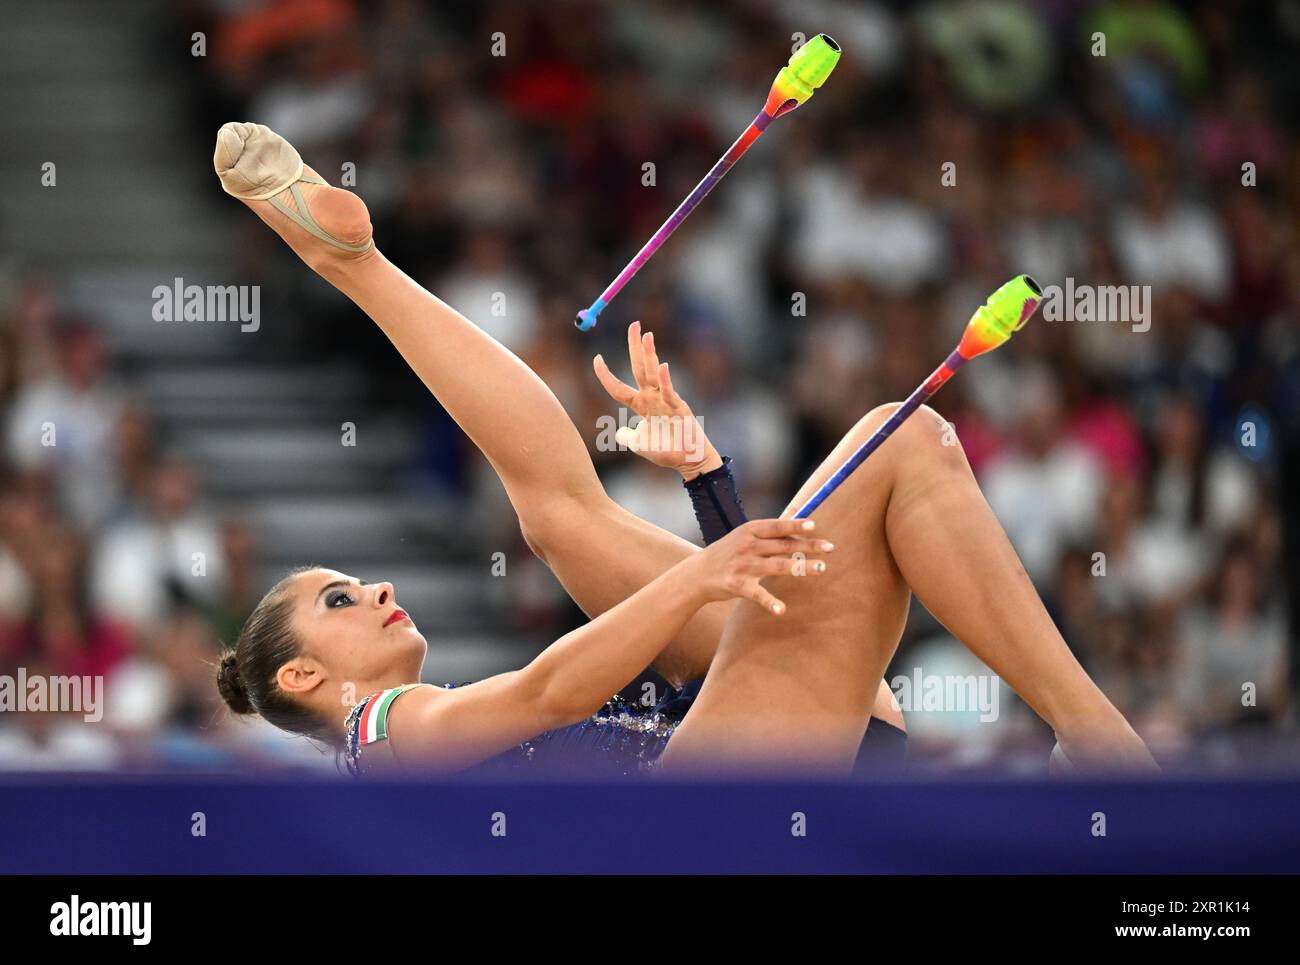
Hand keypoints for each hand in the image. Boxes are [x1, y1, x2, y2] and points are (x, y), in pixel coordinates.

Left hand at [593, 321, 721, 477]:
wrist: (687, 460)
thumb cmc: (665, 451)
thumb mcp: (638, 444)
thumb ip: (626, 436)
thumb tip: (617, 431)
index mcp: (640, 405)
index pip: (618, 387)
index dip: (606, 374)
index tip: (596, 358)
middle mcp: (652, 397)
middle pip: (639, 368)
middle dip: (636, 346)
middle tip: (634, 324)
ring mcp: (665, 400)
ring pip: (654, 374)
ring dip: (650, 354)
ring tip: (647, 335)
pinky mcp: (678, 407)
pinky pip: (669, 392)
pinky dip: (665, 381)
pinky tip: (662, 367)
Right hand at [689, 518, 832, 614]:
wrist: (697, 574)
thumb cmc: (728, 552)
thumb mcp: (745, 534)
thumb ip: (772, 527)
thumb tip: (798, 512)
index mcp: (750, 530)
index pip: (777, 526)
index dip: (796, 525)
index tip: (814, 526)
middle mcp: (747, 546)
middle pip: (783, 545)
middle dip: (808, 546)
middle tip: (831, 548)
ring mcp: (743, 566)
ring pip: (777, 566)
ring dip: (801, 567)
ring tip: (822, 569)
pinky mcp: (737, 586)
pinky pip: (757, 594)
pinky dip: (769, 602)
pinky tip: (781, 610)